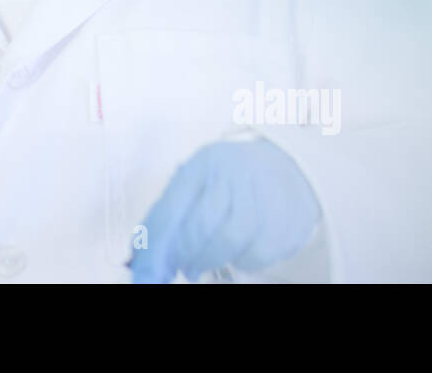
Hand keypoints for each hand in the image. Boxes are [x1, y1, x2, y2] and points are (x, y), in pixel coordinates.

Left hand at [129, 138, 320, 282]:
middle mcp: (237, 175)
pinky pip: (258, 255)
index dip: (158, 242)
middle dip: (186, 254)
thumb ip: (169, 214)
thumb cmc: (232, 178)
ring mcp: (266, 198)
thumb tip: (142, 255)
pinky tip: (237, 252)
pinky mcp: (288, 223)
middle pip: (203, 225)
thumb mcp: (197, 181)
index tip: (148, 267)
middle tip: (181, 267)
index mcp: (206, 163)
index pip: (174, 205)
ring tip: (204, 261)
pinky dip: (242, 261)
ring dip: (212, 260)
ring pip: (232, 243)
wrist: (288, 167)